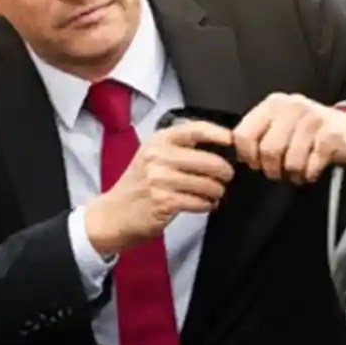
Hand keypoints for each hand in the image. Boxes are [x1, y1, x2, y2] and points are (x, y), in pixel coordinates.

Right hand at [85, 121, 234, 255]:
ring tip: (213, 194)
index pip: (195, 130)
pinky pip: (200, 202)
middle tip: (225, 177)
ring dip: (217, 192)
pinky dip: (207, 205)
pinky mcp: (164, 202)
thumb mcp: (152, 155)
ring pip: (208, 184)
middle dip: (225, 172)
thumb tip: (219, 145)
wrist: (113, 214)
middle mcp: (159, 157)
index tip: (232, 142)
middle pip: (209, 161)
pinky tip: (203, 204)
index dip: (219, 134)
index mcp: (158, 141)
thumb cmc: (138, 186)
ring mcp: (160, 180)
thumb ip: (180, 147)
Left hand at [232, 93, 345, 184]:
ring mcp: (313, 119)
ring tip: (298, 172)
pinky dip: (309, 175)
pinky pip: (310, 166)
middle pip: (267, 151)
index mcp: (273, 104)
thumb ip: (259, 134)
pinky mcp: (330, 136)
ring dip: (293, 174)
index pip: (243, 135)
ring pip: (289, 161)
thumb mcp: (281, 125)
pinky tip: (313, 170)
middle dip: (272, 169)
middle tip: (280, 172)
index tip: (257, 163)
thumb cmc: (310, 132)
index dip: (248, 156)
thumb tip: (240, 157)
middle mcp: (291, 107)